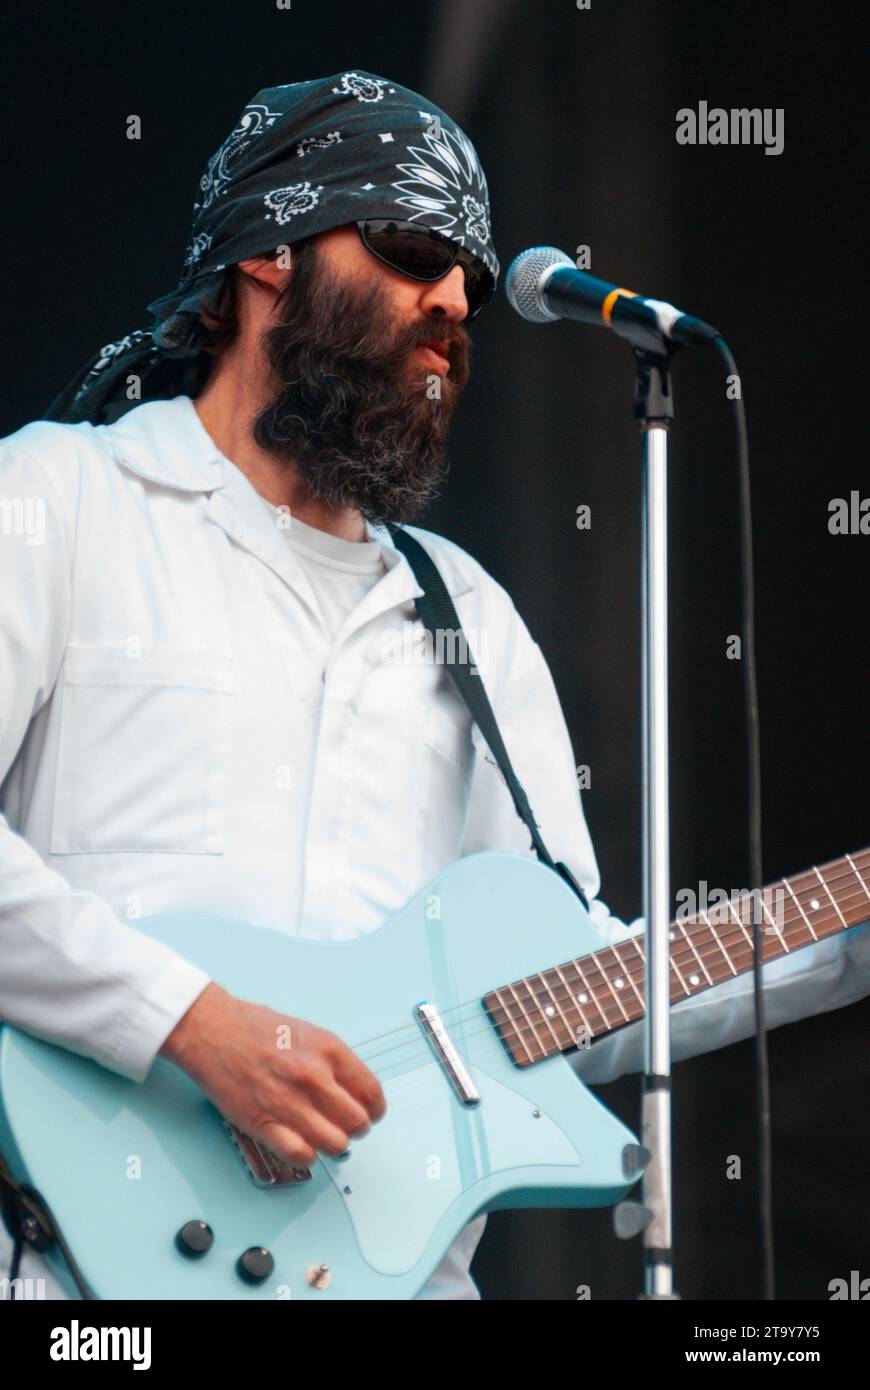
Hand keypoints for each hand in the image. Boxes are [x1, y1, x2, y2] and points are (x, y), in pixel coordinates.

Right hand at [159, 983, 386, 1165]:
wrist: (213, 1030)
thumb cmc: (256, 1028)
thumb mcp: (309, 1032)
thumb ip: (334, 1062)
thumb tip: (355, 1092)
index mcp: (329, 1050)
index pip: (371, 1093)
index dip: (375, 1110)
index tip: (371, 1114)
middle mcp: (313, 1076)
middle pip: (357, 1123)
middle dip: (356, 1129)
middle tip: (347, 1127)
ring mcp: (289, 1101)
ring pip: (335, 1144)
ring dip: (335, 1145)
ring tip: (326, 1138)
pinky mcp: (263, 1123)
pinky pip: (302, 1155)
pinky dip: (308, 1156)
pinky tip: (303, 1145)